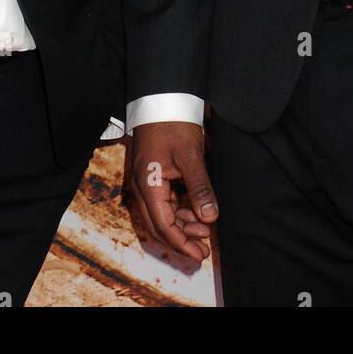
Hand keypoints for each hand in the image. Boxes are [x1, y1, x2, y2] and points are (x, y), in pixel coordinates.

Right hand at [128, 121, 217, 261]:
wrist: (160, 98)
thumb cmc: (173, 123)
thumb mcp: (190, 155)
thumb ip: (200, 187)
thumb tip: (210, 218)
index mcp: (149, 184)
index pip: (163, 225)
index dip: (182, 243)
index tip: (200, 255)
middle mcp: (142, 186)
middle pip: (159, 225)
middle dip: (181, 240)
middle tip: (203, 251)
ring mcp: (145, 181)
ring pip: (160, 215)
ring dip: (181, 226)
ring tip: (204, 232)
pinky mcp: (151, 174)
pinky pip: (161, 202)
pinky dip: (177, 212)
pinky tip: (193, 213)